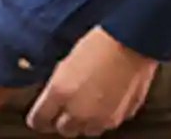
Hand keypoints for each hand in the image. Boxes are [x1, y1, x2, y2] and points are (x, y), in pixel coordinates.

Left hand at [27, 27, 157, 136]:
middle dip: (62, 121)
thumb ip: (56, 86)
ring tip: (86, 106)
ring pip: (87, 131)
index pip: (40, 119)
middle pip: (64, 129)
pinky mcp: (123, 116)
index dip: (38, 119)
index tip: (39, 118)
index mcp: (60, 93)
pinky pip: (108, 123)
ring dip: (84, 122)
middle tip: (64, 110)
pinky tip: (106, 100)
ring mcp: (103, 117)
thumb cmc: (99, 42)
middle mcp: (80, 111)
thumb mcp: (65, 61)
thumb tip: (51, 97)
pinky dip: (105, 116)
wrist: (132, 41)